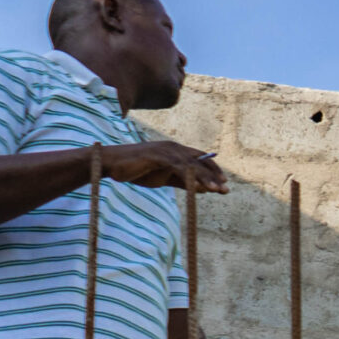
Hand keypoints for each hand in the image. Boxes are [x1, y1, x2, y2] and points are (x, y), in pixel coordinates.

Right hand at [103, 141, 228, 194]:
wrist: (113, 164)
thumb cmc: (138, 170)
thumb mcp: (164, 178)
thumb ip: (182, 181)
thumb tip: (203, 189)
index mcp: (175, 151)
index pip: (200, 158)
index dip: (213, 170)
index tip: (223, 183)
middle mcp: (173, 148)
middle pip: (199, 161)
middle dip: (214, 175)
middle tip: (225, 189)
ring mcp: (165, 151)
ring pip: (191, 165)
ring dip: (205, 178)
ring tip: (217, 190)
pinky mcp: (157, 156)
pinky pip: (177, 168)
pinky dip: (189, 178)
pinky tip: (196, 188)